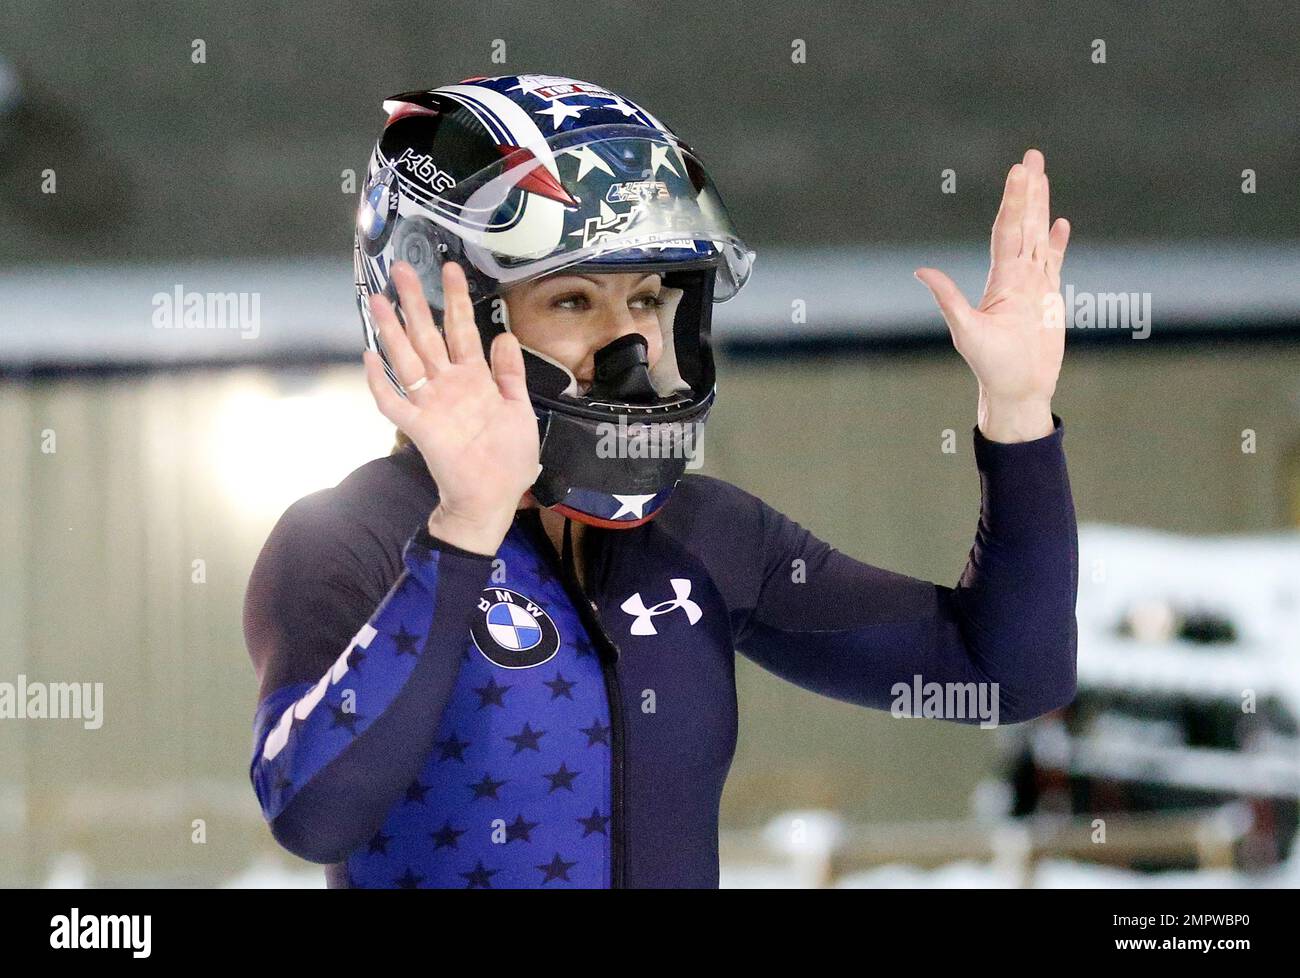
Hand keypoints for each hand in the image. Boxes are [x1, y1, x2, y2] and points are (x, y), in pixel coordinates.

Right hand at [363, 260, 539, 554]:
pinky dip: (380, 382)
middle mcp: (449, 385)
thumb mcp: (520, 411)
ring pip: (407, 358)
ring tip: (379, 300)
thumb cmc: (508, 460)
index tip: (449, 269)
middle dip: (415, 302)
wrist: (492, 499)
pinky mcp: (420, 427)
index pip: (463, 329)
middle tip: (402, 268)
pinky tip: (369, 357)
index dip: (455, 299)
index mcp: (475, 379)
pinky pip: (394, 402)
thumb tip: (505, 336)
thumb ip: (511, 374)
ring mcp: (432, 404)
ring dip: (393, 330)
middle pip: (428, 335)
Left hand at [914, 149, 1070, 442]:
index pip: (1008, 231)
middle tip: (1032, 156)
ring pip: (1037, 237)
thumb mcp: (966, 330)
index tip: (1019, 172)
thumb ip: (949, 298)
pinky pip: (1053, 263)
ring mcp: (1032, 285)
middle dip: (1028, 191)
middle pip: (1023, 224)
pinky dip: (1056, 244)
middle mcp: (1015, 276)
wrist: (1017, 389)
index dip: (1014, 201)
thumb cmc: (990, 366)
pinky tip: (1060, 224)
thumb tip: (921, 270)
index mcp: (1000, 280)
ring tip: (1042, 176)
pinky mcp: (1048, 298)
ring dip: (1040, 207)